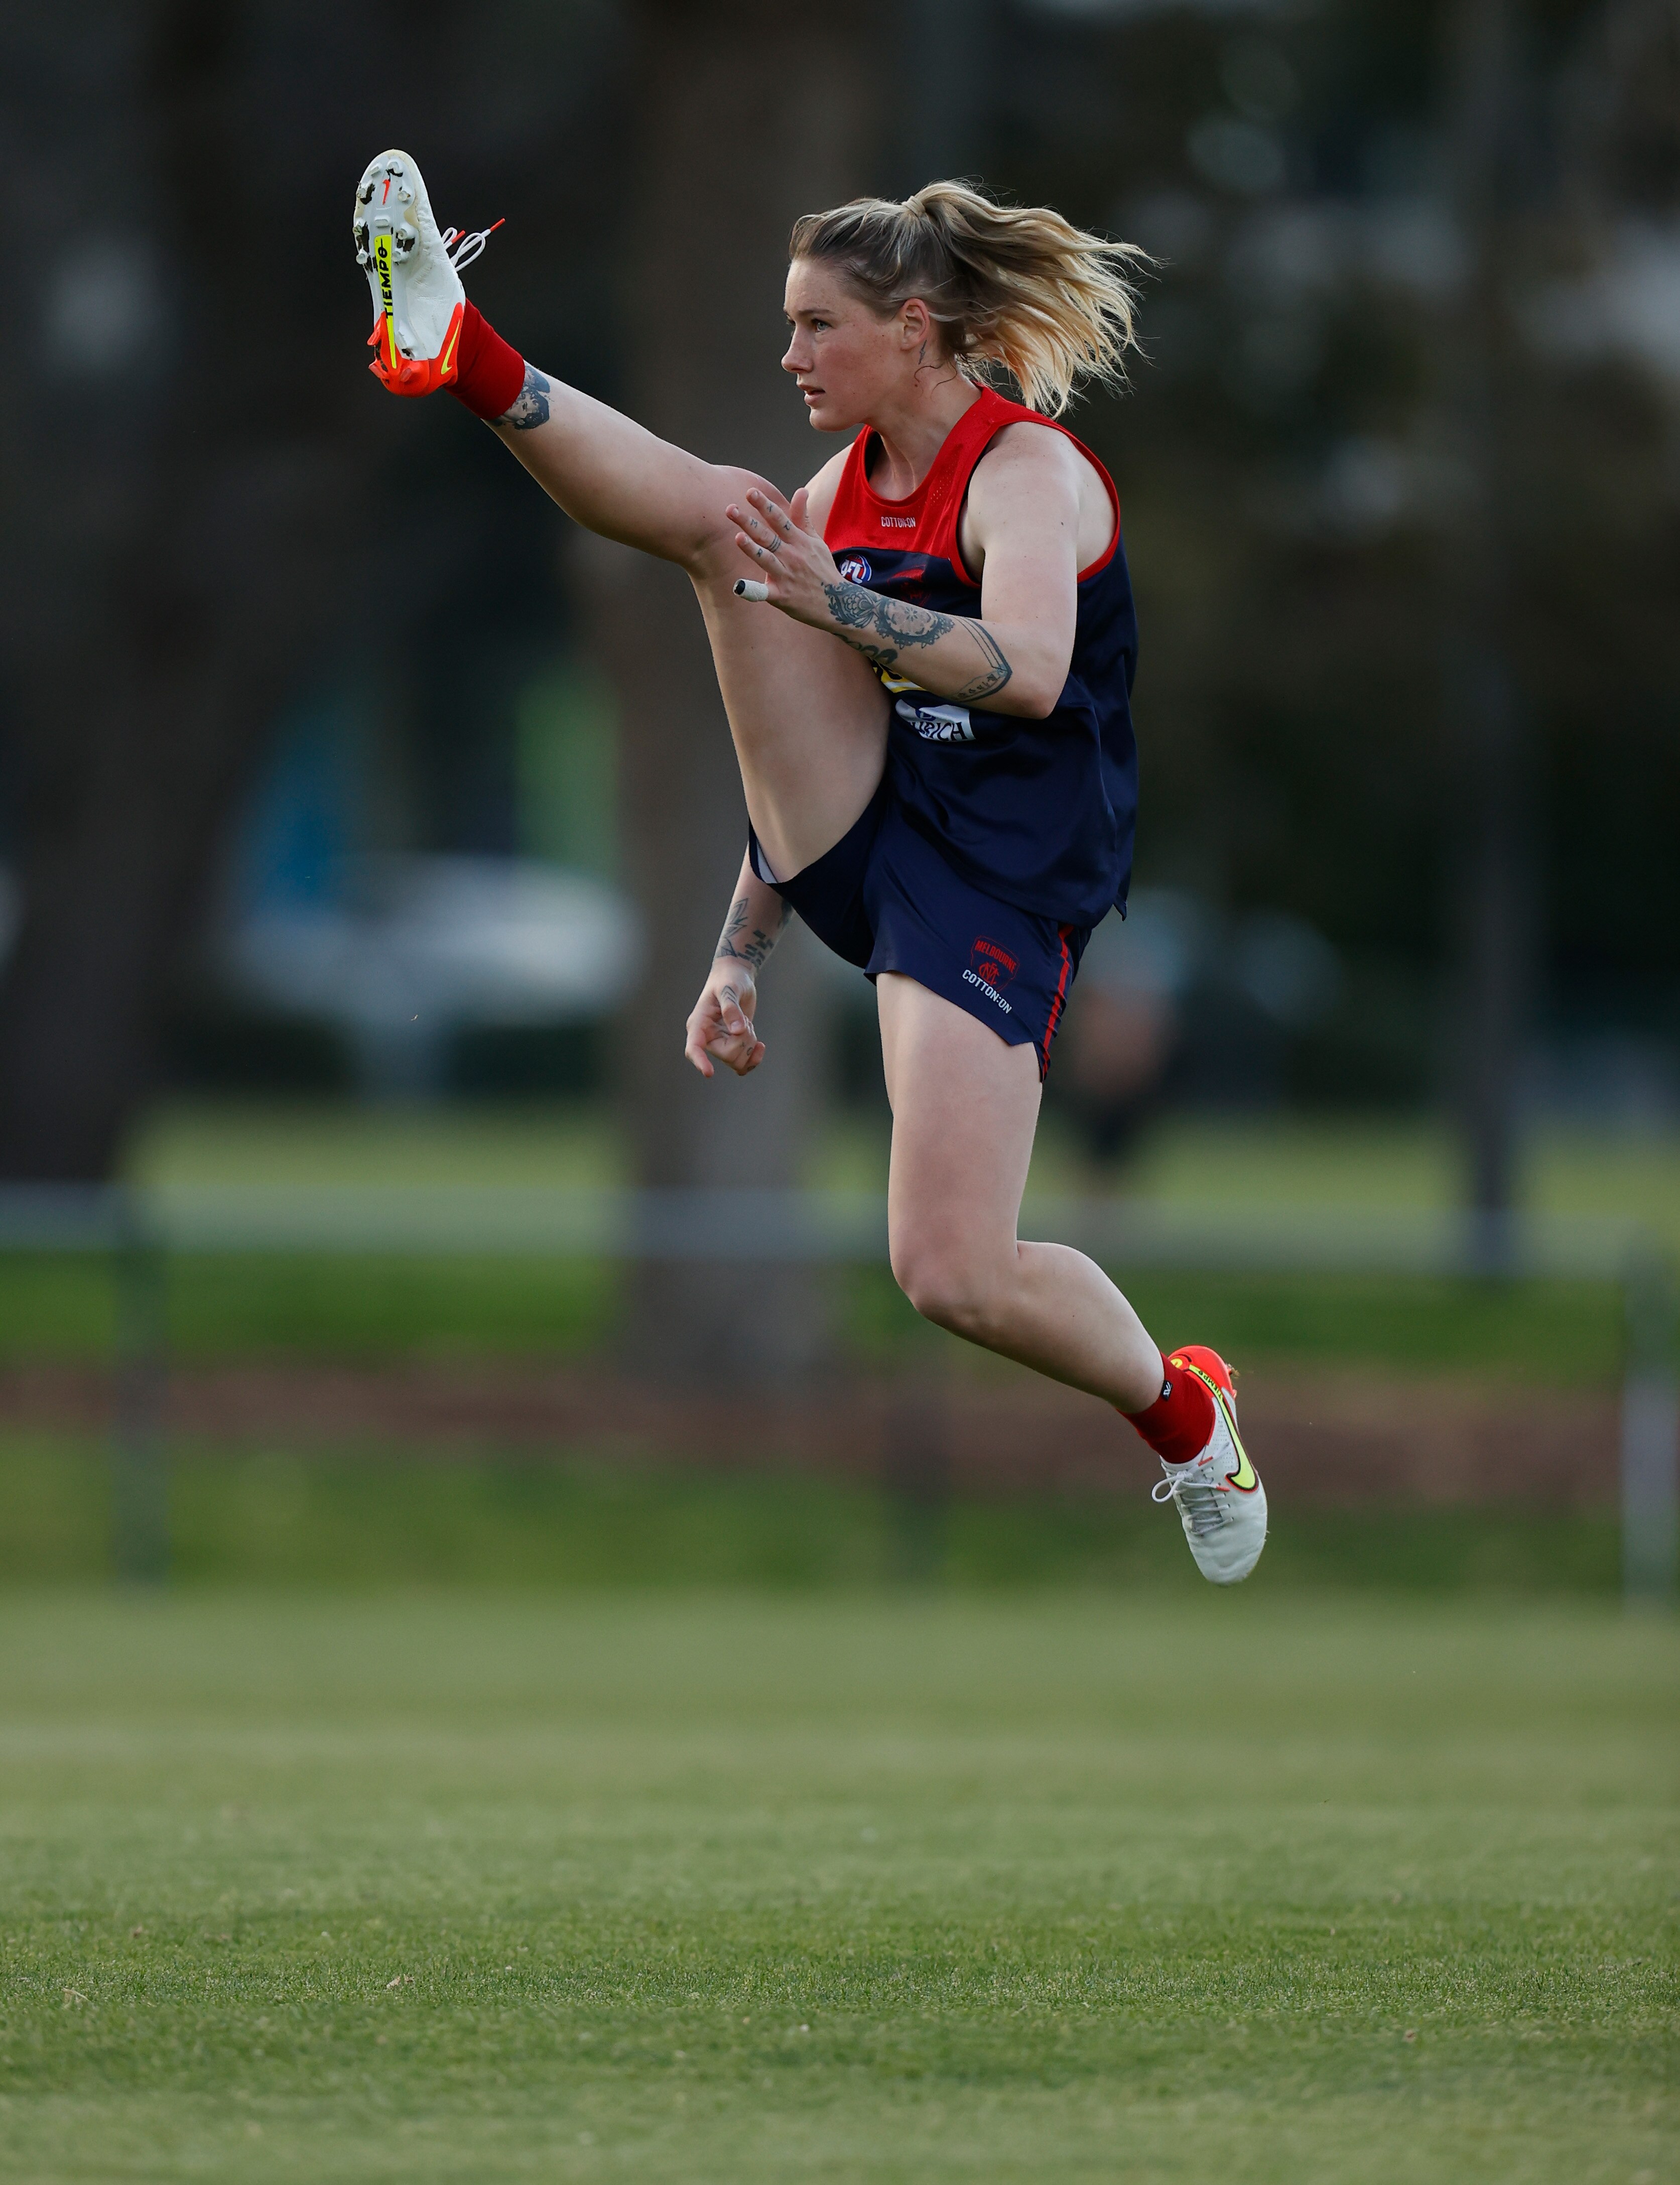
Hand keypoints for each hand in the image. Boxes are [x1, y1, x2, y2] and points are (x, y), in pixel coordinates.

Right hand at [684, 958, 766, 1077]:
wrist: (736, 977)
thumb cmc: (728, 979)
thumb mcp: (729, 989)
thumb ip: (731, 1008)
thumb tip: (737, 1030)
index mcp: (699, 1023)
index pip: (694, 1047)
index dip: (700, 1061)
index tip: (709, 1073)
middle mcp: (707, 1037)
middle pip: (726, 1056)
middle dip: (743, 1041)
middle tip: (746, 1022)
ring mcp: (720, 1043)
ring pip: (737, 1062)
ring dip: (749, 1045)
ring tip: (747, 1025)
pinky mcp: (733, 1046)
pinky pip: (743, 1065)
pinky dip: (754, 1059)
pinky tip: (760, 1046)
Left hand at [724, 486, 838, 626]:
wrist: (838, 604)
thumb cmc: (823, 569)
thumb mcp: (816, 541)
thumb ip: (802, 517)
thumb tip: (801, 490)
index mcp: (799, 541)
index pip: (779, 519)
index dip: (765, 505)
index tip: (750, 492)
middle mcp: (792, 556)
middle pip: (768, 536)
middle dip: (749, 522)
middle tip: (730, 509)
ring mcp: (787, 576)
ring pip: (766, 560)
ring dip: (752, 549)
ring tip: (738, 537)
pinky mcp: (782, 596)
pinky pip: (765, 593)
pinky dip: (752, 591)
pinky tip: (738, 587)